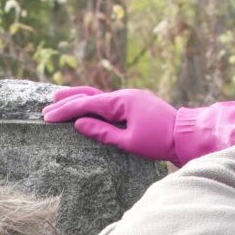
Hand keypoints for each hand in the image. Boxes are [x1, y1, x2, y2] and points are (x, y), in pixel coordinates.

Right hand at [43, 87, 234, 165]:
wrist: (186, 135)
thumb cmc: (159, 141)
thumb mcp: (128, 141)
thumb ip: (102, 132)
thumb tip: (78, 124)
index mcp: (121, 102)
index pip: (86, 104)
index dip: (65, 111)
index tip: (47, 116)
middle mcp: (125, 95)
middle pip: (90, 94)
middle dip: (67, 100)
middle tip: (47, 106)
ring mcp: (131, 98)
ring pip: (99, 96)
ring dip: (79, 99)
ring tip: (60, 100)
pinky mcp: (135, 104)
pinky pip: (108, 101)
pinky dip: (93, 103)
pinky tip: (86, 107)